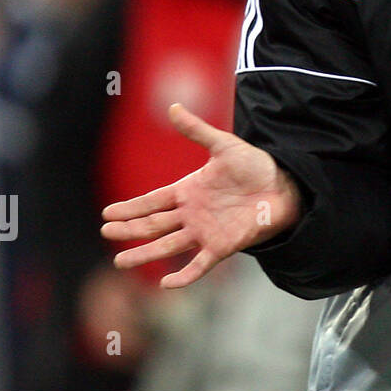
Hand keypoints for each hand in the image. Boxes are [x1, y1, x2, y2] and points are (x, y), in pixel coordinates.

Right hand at [100, 103, 301, 288]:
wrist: (283, 185)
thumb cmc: (253, 166)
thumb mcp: (223, 144)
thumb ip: (197, 130)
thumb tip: (173, 107)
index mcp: (188, 191)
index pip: (153, 201)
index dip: (131, 207)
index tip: (107, 214)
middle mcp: (191, 214)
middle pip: (154, 224)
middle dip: (130, 229)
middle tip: (106, 233)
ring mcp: (205, 232)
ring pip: (168, 246)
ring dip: (145, 254)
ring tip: (121, 262)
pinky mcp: (222, 247)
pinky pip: (200, 265)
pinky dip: (184, 276)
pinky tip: (166, 284)